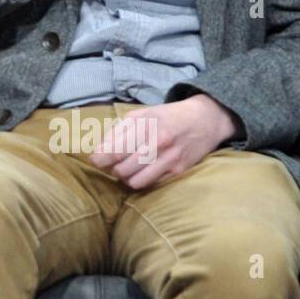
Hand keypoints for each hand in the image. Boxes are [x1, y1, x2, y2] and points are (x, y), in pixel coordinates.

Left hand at [86, 96, 236, 190]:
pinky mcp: (179, 172)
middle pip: (122, 169)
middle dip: (111, 169)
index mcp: (146, 126)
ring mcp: (170, 160)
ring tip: (126, 168)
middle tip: (111, 163)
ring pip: (135, 182)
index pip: (115, 151)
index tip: (94, 160)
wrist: (205, 120)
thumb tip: (100, 150)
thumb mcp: (141, 114)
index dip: (99, 159)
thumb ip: (118, 131)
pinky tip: (142, 171)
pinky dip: (141, 180)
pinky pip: (151, 185)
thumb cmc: (167, 116)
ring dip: (125, 178)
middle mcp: (159, 144)